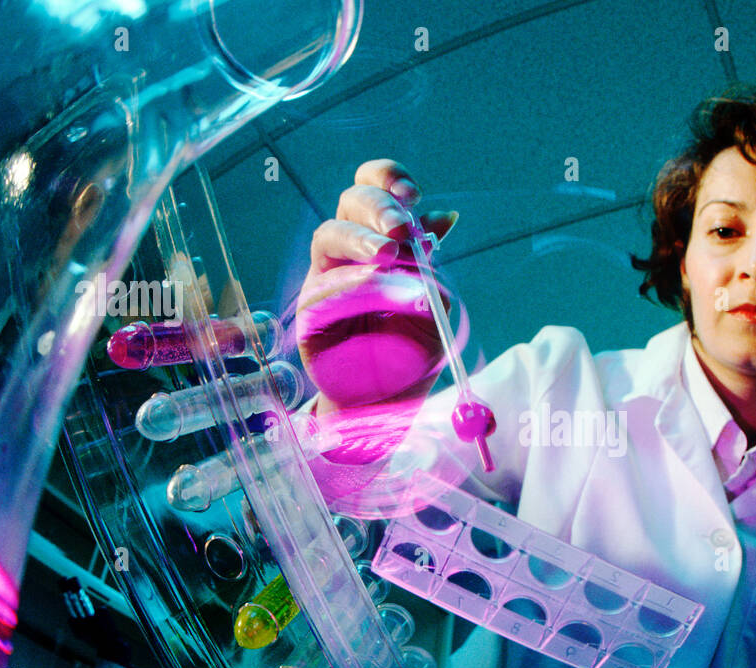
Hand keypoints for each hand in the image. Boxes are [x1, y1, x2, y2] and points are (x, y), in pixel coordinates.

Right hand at [297, 159, 458, 409]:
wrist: (386, 401)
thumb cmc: (409, 350)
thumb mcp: (433, 305)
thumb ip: (432, 265)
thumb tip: (445, 218)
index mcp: (381, 237)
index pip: (377, 188)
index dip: (390, 178)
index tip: (415, 193)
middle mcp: (350, 250)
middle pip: (352, 202)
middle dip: (379, 206)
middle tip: (402, 228)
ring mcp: (326, 276)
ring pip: (329, 233)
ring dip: (360, 239)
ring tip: (388, 255)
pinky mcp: (310, 308)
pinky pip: (322, 283)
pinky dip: (349, 279)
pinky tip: (371, 284)